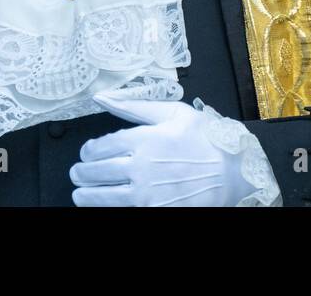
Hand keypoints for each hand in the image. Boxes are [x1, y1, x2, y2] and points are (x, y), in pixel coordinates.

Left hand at [70, 93, 276, 206]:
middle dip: (82, 173)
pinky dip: (106, 209)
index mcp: (143, 140)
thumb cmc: (207, 140)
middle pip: (97, 173)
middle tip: (78, 173)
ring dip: (87, 195)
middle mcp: (140, 168)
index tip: (86, 153)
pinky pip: (120, 212)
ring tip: (81, 193)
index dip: (88, 151)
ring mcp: (146, 195)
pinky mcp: (154, 212)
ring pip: (103, 197)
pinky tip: (103, 206)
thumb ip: (134, 105)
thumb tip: (103, 98)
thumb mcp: (173, 112)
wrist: (233, 173)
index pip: (101, 147)